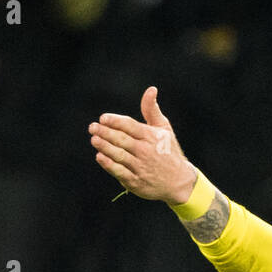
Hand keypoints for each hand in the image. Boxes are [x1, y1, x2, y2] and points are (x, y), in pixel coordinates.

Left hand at [89, 86, 196, 204]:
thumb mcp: (164, 129)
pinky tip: (100, 157)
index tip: (103, 118)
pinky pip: (120, 172)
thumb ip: (152, 110)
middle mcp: (146, 151)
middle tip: (92, 127)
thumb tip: (151, 89)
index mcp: (151, 136)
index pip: (130, 126)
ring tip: (94, 139)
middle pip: (122, 140)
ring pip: (120, 155)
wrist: (179, 182)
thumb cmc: (168, 151)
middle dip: (106, 132)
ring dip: (105, 147)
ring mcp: (141, 167)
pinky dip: (109, 165)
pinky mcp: (136, 182)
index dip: (116, 121)